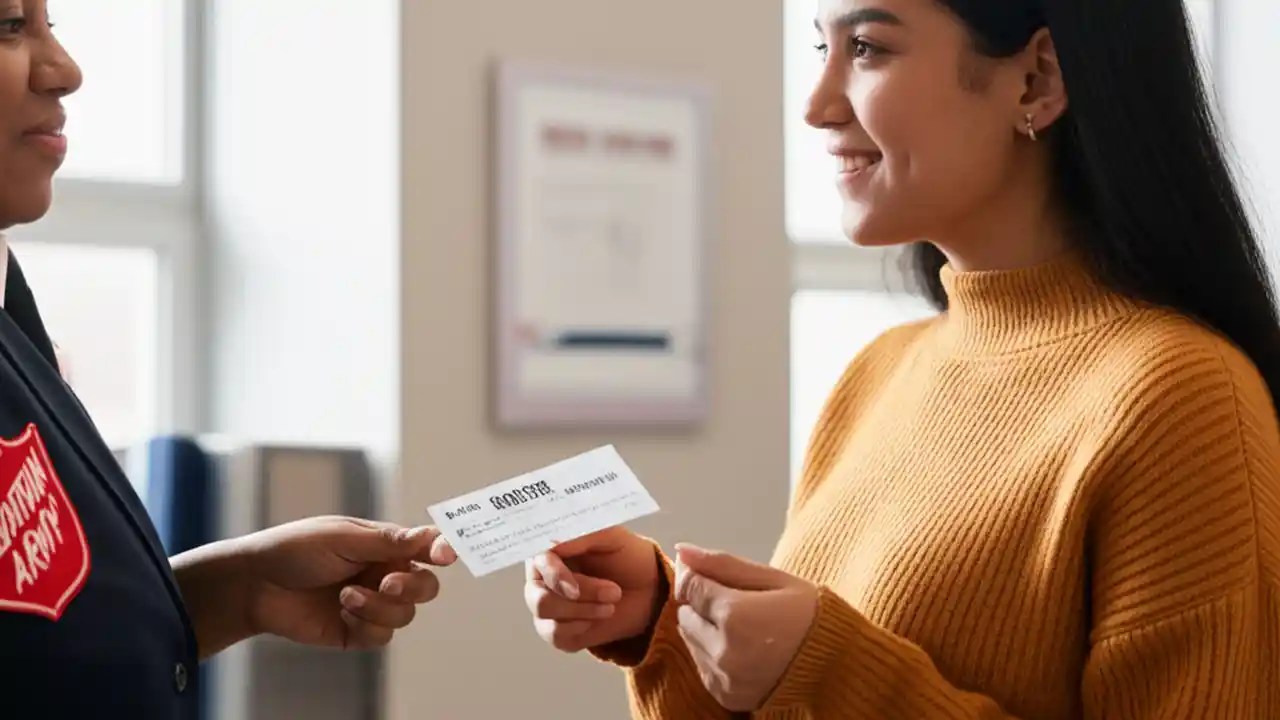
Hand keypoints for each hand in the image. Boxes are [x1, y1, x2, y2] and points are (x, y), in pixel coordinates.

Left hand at [242, 516, 456, 649]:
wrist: (255, 585)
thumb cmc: (294, 549)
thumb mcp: (342, 537)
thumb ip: (388, 541)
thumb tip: (430, 535)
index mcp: (383, 545)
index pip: (426, 548)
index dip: (442, 551)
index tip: (445, 556)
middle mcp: (383, 574)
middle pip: (426, 586)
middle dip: (412, 586)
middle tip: (387, 583)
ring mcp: (372, 604)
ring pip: (405, 614)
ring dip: (379, 606)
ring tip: (346, 596)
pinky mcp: (357, 631)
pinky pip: (383, 635)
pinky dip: (366, 624)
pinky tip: (342, 611)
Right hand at [525, 526, 662, 651]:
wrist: (649, 591)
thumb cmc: (628, 557)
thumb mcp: (613, 537)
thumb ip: (583, 536)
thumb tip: (554, 544)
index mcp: (551, 551)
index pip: (538, 562)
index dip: (554, 576)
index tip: (575, 590)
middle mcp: (541, 579)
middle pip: (539, 598)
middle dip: (579, 599)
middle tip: (614, 593)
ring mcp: (546, 608)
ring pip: (547, 617)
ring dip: (584, 612)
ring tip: (611, 605)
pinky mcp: (556, 633)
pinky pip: (556, 636)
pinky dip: (582, 629)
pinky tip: (598, 618)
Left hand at [673, 544, 818, 711]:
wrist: (838, 665)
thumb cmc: (809, 615)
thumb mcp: (773, 578)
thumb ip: (723, 564)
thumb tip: (682, 550)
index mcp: (734, 615)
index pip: (690, 588)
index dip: (703, 580)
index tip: (722, 582)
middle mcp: (723, 650)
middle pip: (685, 616)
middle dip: (704, 606)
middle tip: (739, 606)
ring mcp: (724, 677)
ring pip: (690, 641)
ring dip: (706, 631)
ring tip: (743, 629)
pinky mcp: (726, 695)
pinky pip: (702, 667)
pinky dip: (714, 656)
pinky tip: (743, 650)